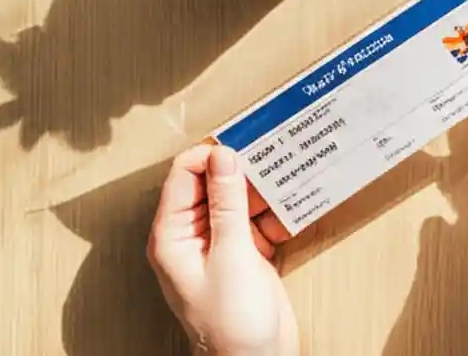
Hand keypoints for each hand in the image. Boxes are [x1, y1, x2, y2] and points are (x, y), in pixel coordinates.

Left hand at [147, 145, 296, 354]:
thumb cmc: (231, 323)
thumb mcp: (231, 255)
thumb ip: (226, 203)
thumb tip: (223, 157)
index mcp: (173, 236)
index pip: (183, 176)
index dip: (211, 156)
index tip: (244, 144)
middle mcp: (192, 236)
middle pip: (212, 185)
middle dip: (241, 169)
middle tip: (272, 151)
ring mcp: (220, 245)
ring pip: (239, 201)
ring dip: (263, 190)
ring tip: (288, 173)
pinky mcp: (244, 255)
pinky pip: (257, 221)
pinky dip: (275, 212)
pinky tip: (294, 203)